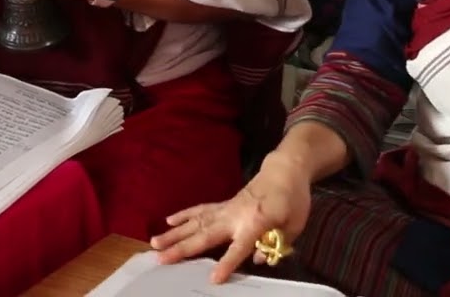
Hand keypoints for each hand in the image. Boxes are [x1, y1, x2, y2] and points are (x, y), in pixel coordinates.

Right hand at [152, 152, 311, 282]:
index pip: (239, 247)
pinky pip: (200, 210)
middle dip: (183, 248)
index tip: (214, 278)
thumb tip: (259, 260)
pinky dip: (184, 214)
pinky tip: (169, 221)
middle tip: (161, 259)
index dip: (227, 263)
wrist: (286, 170)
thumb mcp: (295, 225)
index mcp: (256, 221)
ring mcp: (227, 208)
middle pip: (206, 234)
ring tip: (154, 242)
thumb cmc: (294, 200)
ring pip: (196, 222)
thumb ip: (277, 244)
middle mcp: (235, 215)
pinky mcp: (224, 204)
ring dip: (174, 233)